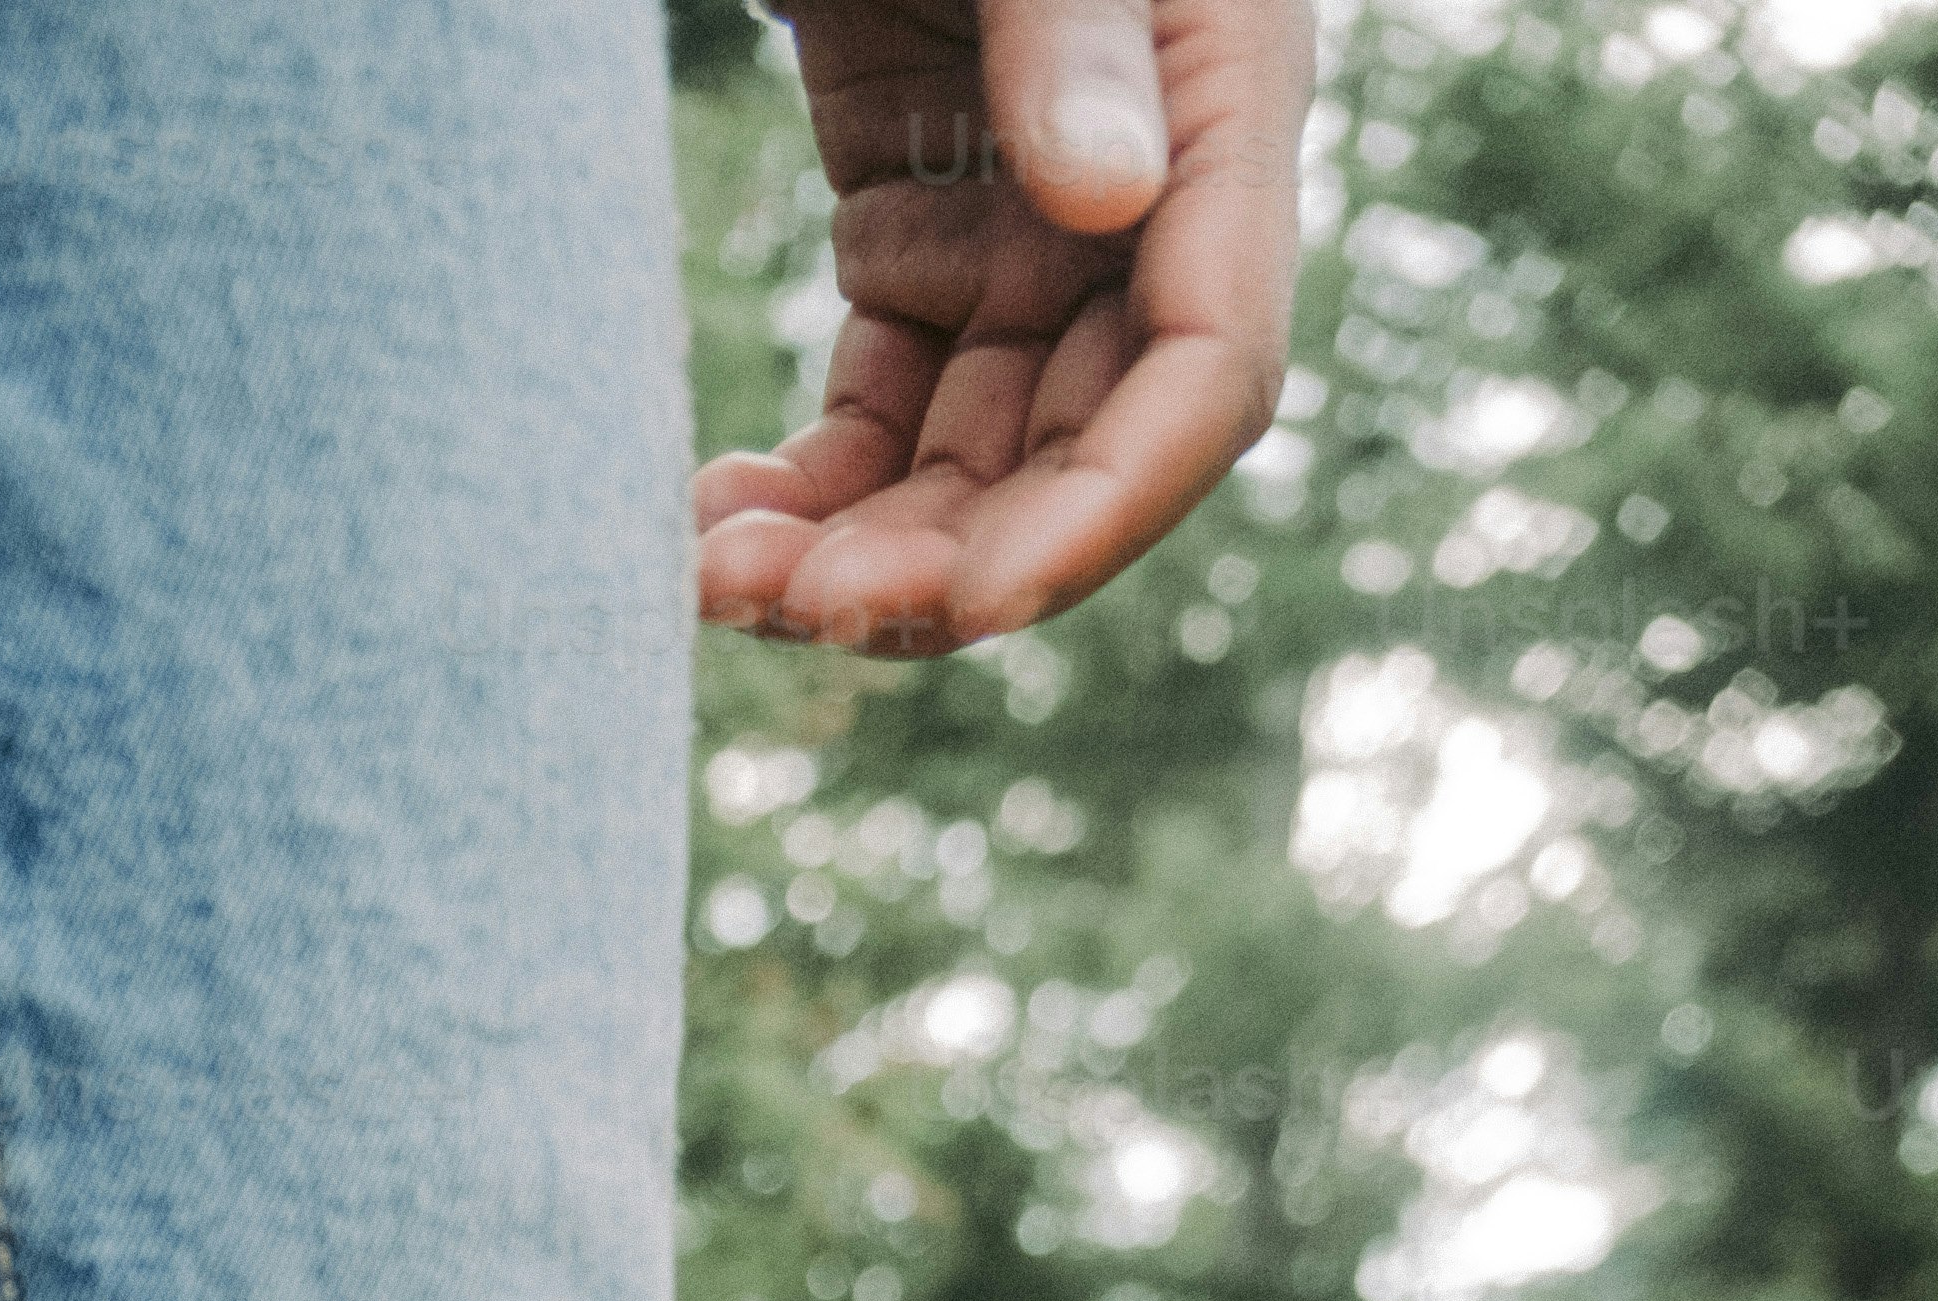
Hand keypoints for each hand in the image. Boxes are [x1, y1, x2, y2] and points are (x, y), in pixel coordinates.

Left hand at [695, 0, 1311, 655]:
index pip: (1209, 372)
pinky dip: (809, 481)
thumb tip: (1103, 201)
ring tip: (719, 575)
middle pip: (1080, 451)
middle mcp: (1143, 202)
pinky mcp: (920, 229)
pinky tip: (717, 519)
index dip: (1105, 510)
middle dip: (948, 558)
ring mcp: (1034, 230)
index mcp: (1220, 118)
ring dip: (856, 545)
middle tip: (797, 607)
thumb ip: (1076, 35)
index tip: (976, 601)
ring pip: (971, 457)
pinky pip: (883, 405)